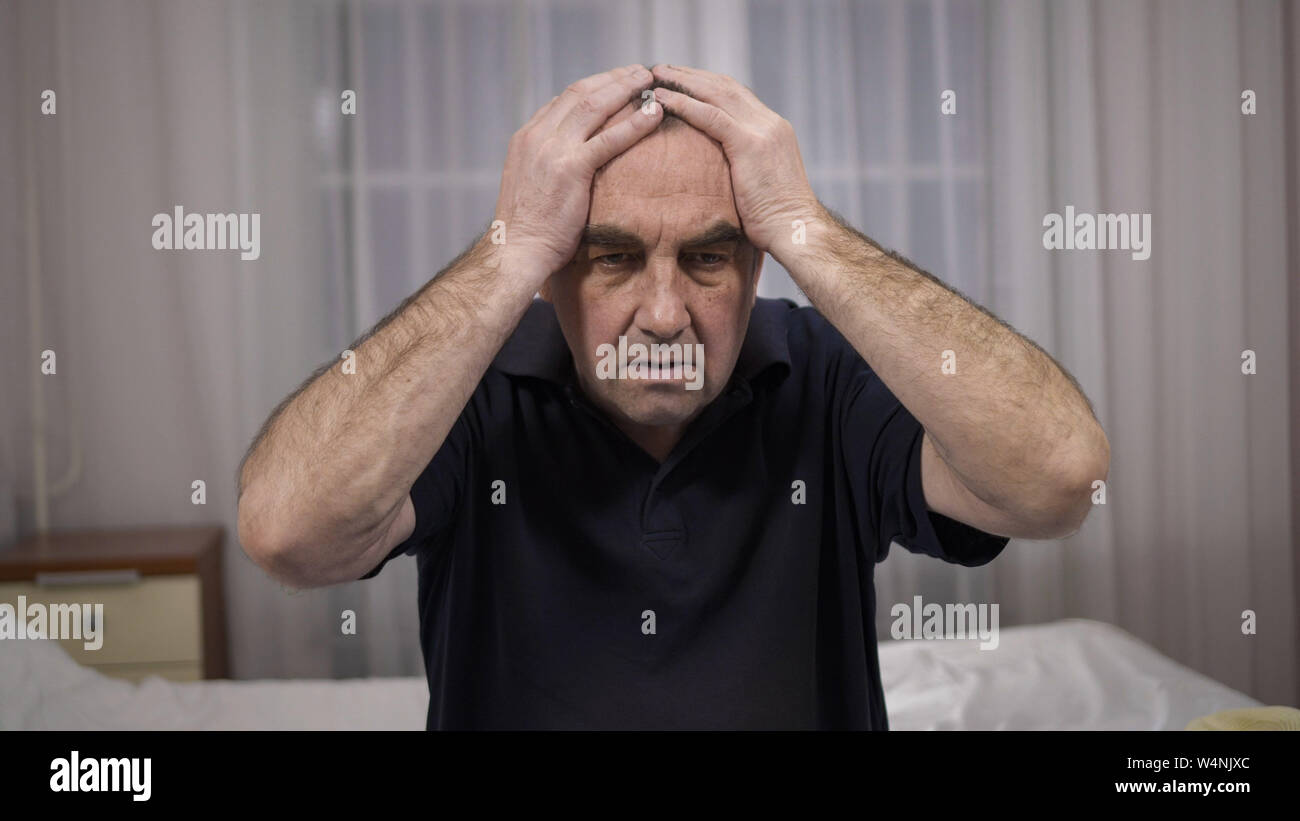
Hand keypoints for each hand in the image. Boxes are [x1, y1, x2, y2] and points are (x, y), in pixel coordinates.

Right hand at [492, 65, 661, 282]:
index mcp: (527, 138)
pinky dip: (635, 122)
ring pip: (595, 105)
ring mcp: (553, 149)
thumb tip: (570, 163)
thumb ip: (547, 165)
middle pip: (580, 92)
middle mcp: (538, 136)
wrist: (517, 250)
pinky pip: (610, 138)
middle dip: (612, 79)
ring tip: (650, 81)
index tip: (615, 84)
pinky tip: (654, 113)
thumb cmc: (529, 229)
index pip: (563, 100)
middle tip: (638, 72)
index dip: (593, 88)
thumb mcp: (532, 185)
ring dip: (625, 88)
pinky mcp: (571, 168)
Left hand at [649, 64, 818, 255]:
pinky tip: (663, 100)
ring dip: (683, 82)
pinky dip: (684, 104)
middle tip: (662, 70)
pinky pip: (710, 116)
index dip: (706, 85)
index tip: (681, 80)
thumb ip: (744, 165)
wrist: (795, 230)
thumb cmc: (775, 220)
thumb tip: (718, 171)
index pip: (737, 95)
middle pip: (725, 86)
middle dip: (692, 75)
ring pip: (716, 93)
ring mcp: (762, 130)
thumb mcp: (760, 182)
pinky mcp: (750, 144)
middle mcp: (770, 122)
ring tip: (656, 76)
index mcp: (774, 129)